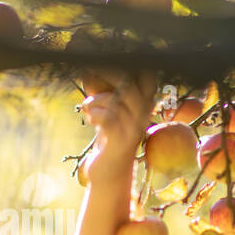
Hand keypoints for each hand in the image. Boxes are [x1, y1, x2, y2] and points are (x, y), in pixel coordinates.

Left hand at [77, 69, 159, 184]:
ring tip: (86, 109)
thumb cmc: (108, 141)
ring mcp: (134, 130)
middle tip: (90, 69)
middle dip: (109, 73)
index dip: (129, 65)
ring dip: (96, 101)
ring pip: (115, 102)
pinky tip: (89, 118)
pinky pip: (108, 119)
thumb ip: (109, 96)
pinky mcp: (121, 143)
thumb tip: (91, 67)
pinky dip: (95, 115)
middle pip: (130, 85)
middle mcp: (143, 117)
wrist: (109, 174)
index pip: (147, 78)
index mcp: (143, 107)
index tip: (106, 59)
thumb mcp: (111, 114)